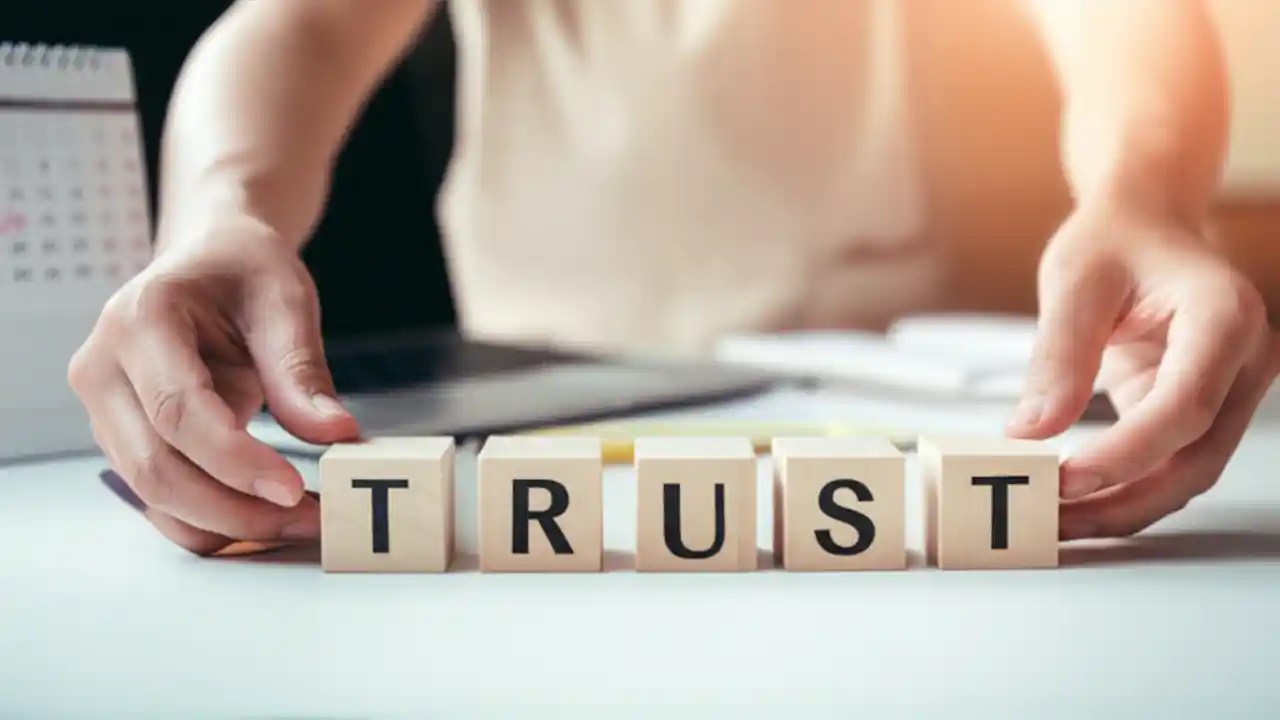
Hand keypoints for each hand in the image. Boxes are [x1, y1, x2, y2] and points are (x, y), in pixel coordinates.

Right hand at [69, 217, 358, 553]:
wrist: (206, 261)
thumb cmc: (243, 271)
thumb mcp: (284, 299)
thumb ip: (301, 368)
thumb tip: (337, 434)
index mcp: (139, 320)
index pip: (178, 410)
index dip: (234, 460)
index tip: (293, 489)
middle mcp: (103, 369)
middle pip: (156, 466)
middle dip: (235, 508)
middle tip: (312, 520)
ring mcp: (104, 411)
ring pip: (155, 494)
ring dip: (229, 523)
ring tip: (302, 523)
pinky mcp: (124, 440)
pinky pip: (162, 499)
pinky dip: (214, 520)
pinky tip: (269, 520)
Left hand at [1008, 199, 1278, 539]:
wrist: (1141, 222)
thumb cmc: (1112, 240)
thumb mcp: (1074, 283)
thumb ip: (1058, 357)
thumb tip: (1030, 432)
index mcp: (1224, 316)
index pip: (1185, 406)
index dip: (1127, 453)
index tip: (1064, 479)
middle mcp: (1243, 360)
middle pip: (1196, 458)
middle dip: (1123, 499)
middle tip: (1051, 523)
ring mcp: (1228, 389)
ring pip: (1187, 473)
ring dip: (1122, 506)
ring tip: (1053, 523)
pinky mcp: (1198, 408)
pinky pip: (1167, 462)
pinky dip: (1123, 487)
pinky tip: (1071, 501)